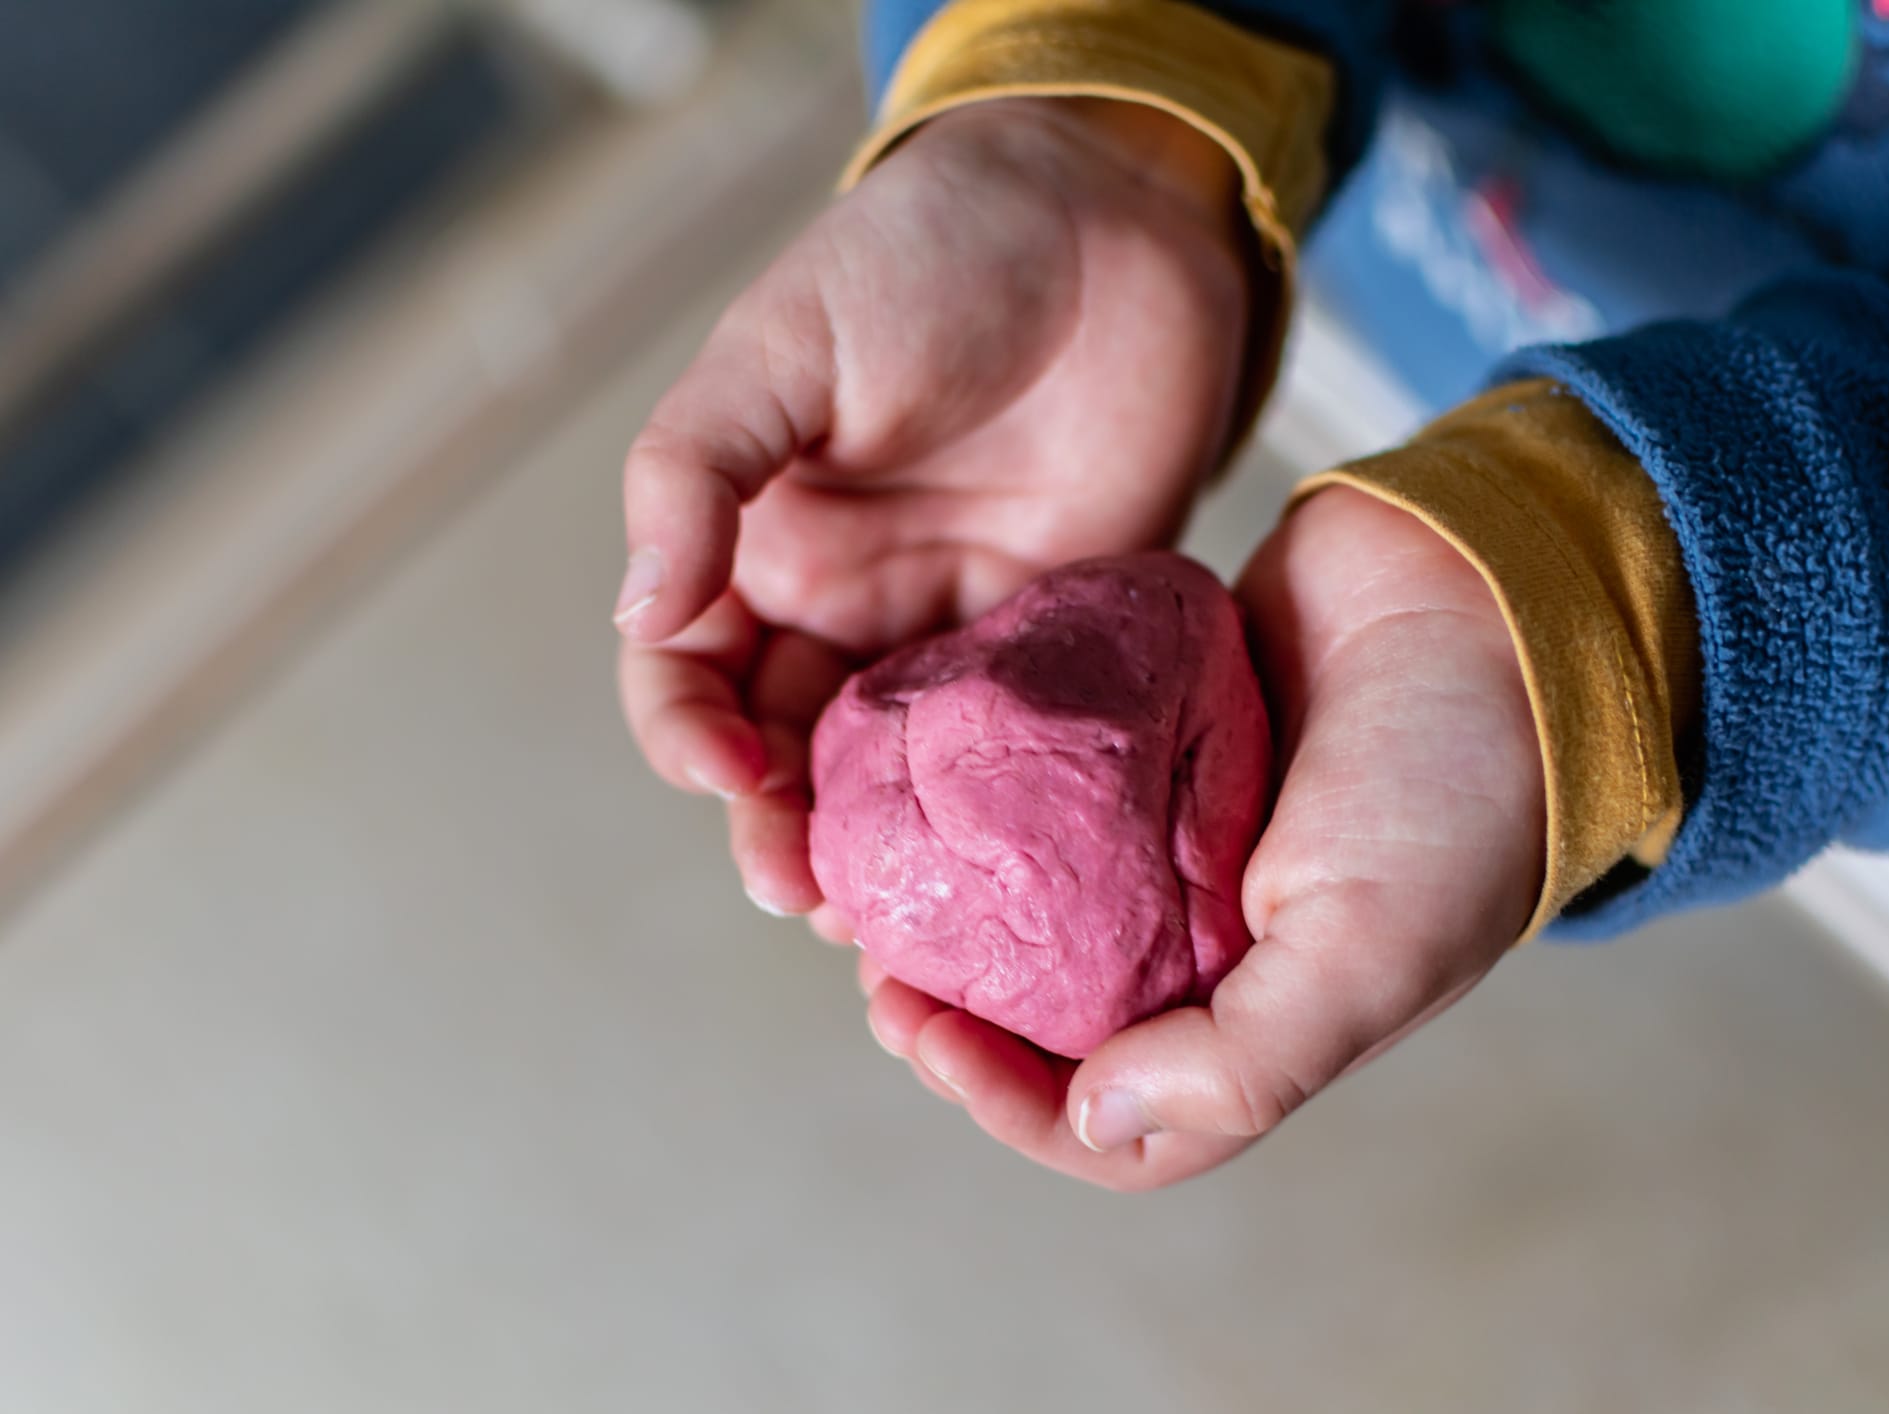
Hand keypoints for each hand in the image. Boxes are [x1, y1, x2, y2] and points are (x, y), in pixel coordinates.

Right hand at [616, 98, 1254, 915]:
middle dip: (783, 830)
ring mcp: (957, 625)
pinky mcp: (1064, 631)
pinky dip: (1005, 807)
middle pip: (789, 752)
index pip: (691, 674)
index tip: (725, 780)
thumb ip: (696, 475)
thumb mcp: (782, 349)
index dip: (692, 739)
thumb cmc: (930, 256)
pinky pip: (1020, 741)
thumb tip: (639, 613)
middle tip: (809, 895)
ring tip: (897, 913)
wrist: (1111, 214)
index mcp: (758, 542)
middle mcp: (849, 602)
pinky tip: (1012, 861)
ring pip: (899, 774)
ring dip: (888, 848)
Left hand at [863, 488, 1546, 1187]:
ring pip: (1034, 905)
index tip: (925, 1037)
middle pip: (1052, 1018)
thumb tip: (1095, 1119)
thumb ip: (1245, 1059)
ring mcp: (1172, 834)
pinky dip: (982, 795)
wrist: (1494, 589)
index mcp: (1263, 1014)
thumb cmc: (1458, 784)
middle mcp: (1207, 938)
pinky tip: (919, 777)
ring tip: (875, 882)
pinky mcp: (1149, 731)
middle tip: (876, 968)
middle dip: (956, 1014)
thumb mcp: (1375, 951)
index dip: (1008, 1100)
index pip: (1116, 1114)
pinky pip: (1044, 785)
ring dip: (953, 910)